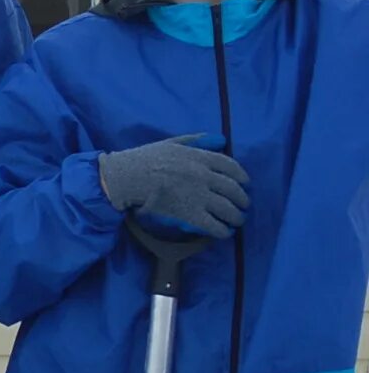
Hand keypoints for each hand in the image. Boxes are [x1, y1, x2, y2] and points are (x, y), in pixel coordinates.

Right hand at [97, 134, 249, 237]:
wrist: (127, 177)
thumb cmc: (145, 158)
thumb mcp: (172, 142)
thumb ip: (197, 140)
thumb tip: (220, 140)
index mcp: (201, 158)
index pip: (231, 167)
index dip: (242, 176)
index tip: (246, 183)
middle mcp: (204, 177)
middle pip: (233, 189)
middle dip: (242, 199)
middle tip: (244, 205)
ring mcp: (198, 196)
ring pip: (228, 209)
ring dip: (236, 217)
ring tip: (237, 221)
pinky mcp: (189, 214)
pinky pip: (213, 225)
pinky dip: (223, 230)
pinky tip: (225, 232)